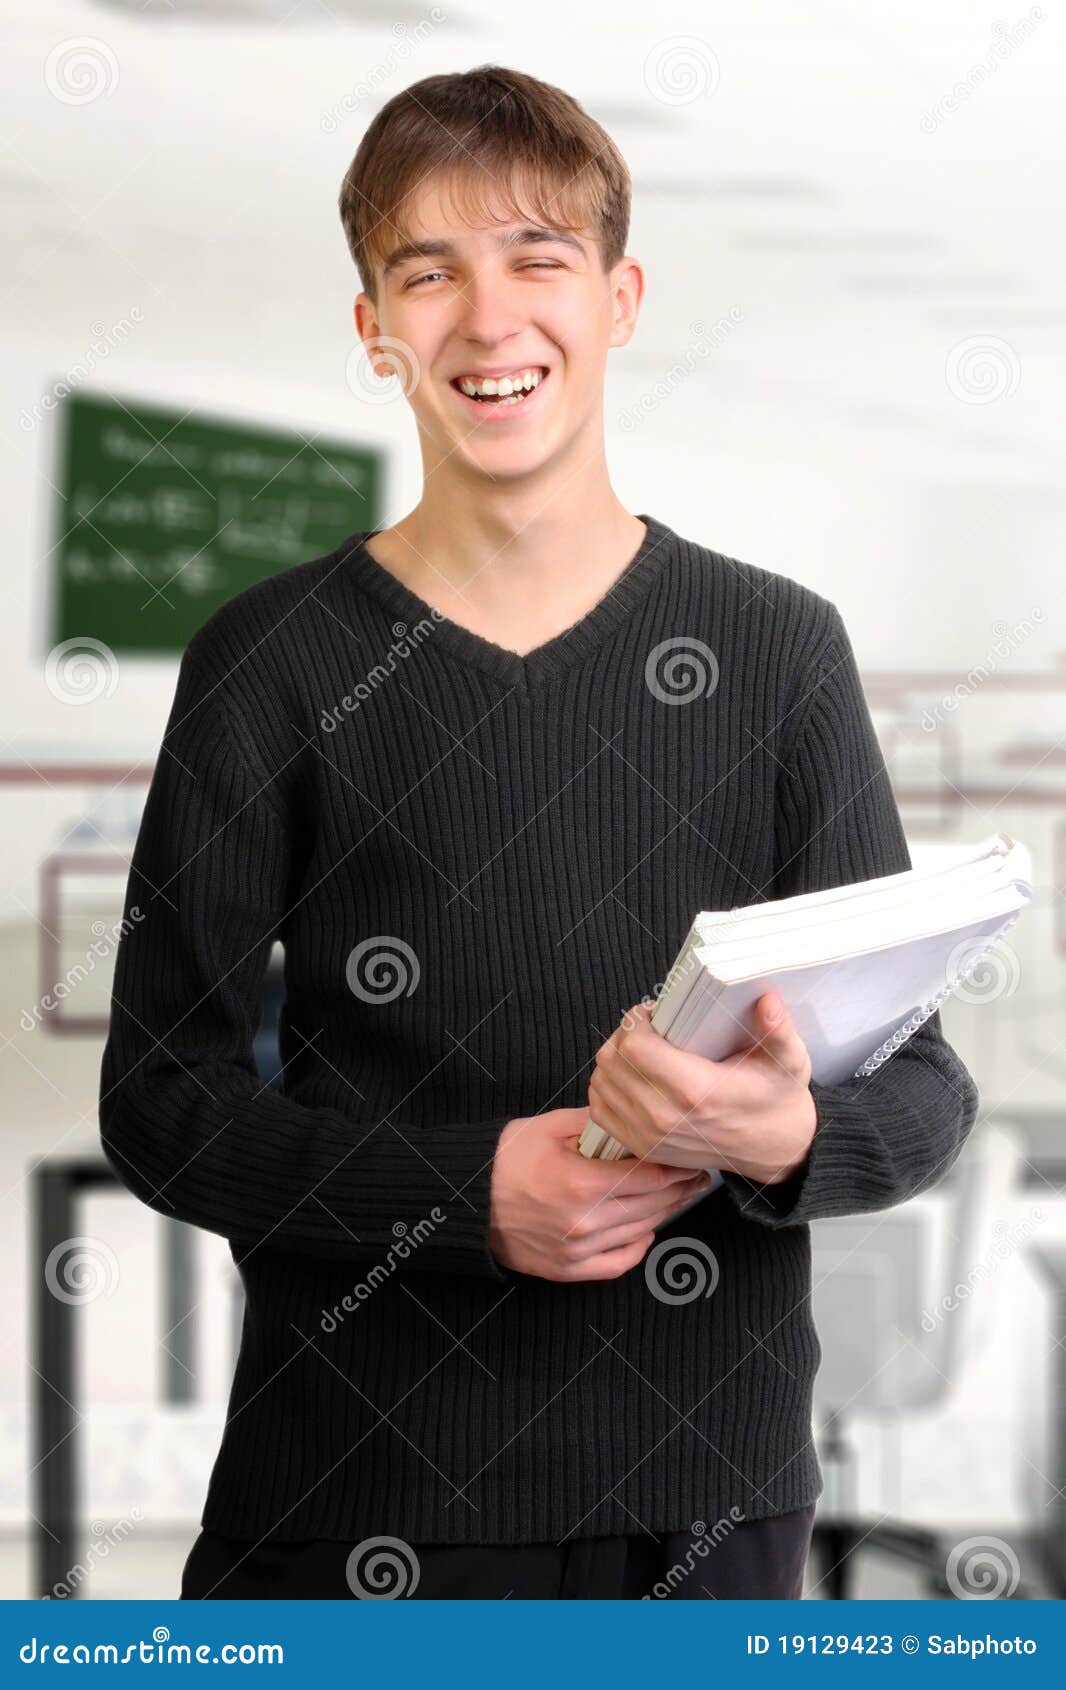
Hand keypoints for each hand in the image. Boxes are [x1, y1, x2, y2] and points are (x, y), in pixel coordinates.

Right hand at [488, 1106, 715, 1281]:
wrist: (465, 1200)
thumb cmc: (505, 1159)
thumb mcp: (549, 1127)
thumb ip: (597, 1121)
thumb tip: (632, 1114)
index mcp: (583, 1182)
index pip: (650, 1177)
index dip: (678, 1167)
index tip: (693, 1156)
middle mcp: (585, 1221)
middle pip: (652, 1205)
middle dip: (680, 1188)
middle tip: (697, 1174)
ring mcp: (578, 1250)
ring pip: (641, 1232)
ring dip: (665, 1213)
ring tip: (679, 1195)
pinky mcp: (568, 1270)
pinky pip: (618, 1263)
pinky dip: (637, 1247)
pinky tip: (645, 1229)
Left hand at [587, 992, 817, 1184]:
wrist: (774, 1148)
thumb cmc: (776, 1098)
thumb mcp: (788, 1059)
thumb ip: (777, 1029)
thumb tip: (768, 999)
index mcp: (697, 1090)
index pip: (635, 1047)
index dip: (637, 1021)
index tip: (654, 1014)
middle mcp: (666, 1117)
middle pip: (612, 1061)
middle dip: (624, 1035)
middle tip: (647, 1028)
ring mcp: (650, 1136)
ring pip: (602, 1082)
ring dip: (614, 1060)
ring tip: (640, 1050)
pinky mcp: (642, 1148)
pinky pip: (600, 1108)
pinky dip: (608, 1087)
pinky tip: (631, 1076)